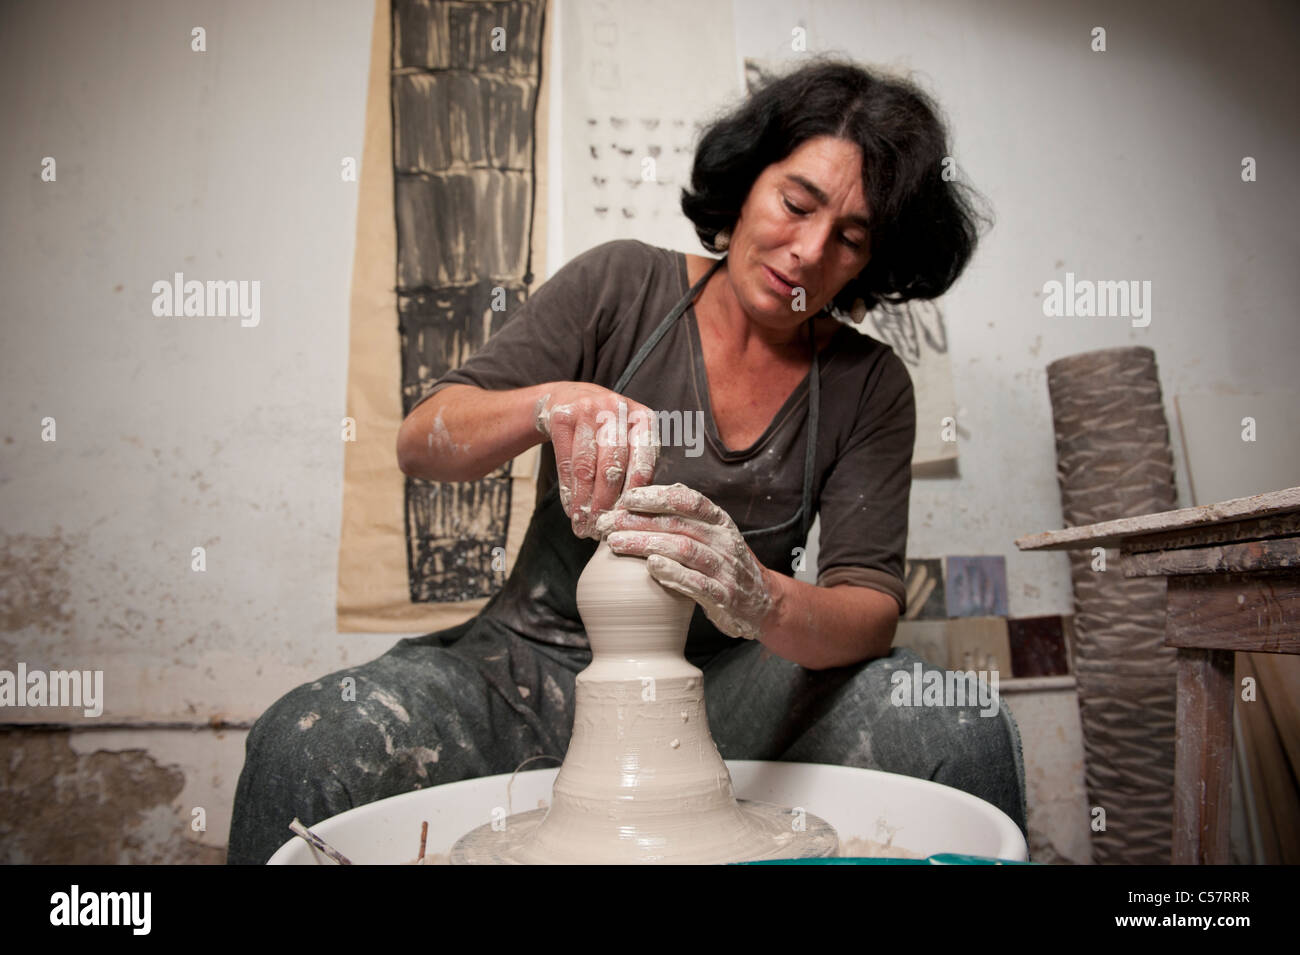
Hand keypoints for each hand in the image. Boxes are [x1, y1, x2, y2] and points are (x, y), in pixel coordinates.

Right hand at [533, 384, 658, 538]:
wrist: (568, 398)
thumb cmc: (606, 427)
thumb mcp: (629, 437)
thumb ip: (638, 465)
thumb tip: (641, 513)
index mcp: (643, 418)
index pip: (643, 462)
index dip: (635, 495)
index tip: (627, 520)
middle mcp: (617, 409)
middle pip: (612, 466)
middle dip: (606, 503)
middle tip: (602, 530)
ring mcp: (588, 410)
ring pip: (585, 468)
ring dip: (584, 503)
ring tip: (584, 527)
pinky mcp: (562, 417)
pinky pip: (565, 463)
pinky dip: (568, 491)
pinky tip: (571, 510)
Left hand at [595, 483, 773, 639]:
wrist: (761, 602)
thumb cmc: (723, 563)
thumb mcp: (711, 534)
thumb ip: (682, 518)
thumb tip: (636, 500)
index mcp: (718, 520)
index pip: (686, 498)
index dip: (655, 496)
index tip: (625, 499)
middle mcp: (724, 539)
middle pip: (677, 523)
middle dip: (637, 521)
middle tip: (606, 524)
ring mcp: (726, 568)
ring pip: (684, 549)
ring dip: (647, 544)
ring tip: (616, 543)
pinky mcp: (724, 596)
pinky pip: (697, 583)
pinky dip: (673, 573)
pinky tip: (651, 567)